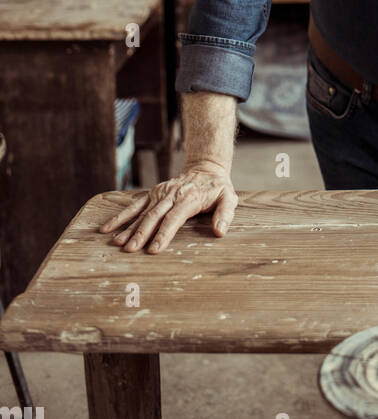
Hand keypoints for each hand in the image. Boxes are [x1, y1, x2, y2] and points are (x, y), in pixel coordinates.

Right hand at [98, 160, 237, 253]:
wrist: (205, 168)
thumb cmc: (217, 188)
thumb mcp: (229, 198)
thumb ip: (225, 214)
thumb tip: (219, 232)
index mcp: (189, 198)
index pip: (174, 218)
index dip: (163, 234)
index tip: (154, 249)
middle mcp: (171, 195)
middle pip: (154, 216)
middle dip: (141, 234)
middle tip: (130, 250)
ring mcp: (160, 194)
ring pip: (142, 212)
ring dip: (129, 227)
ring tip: (117, 242)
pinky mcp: (152, 193)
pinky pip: (135, 205)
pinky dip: (121, 216)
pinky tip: (107, 228)